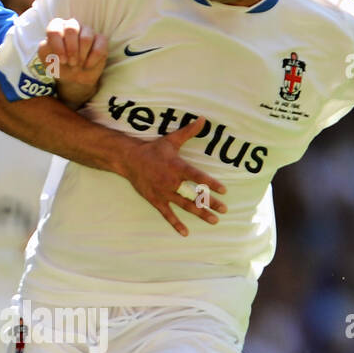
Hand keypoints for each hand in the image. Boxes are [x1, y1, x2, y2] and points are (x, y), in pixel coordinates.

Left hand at [38, 17, 107, 108]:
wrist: (73, 78)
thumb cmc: (59, 65)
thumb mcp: (46, 58)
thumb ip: (43, 49)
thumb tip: (49, 43)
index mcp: (57, 27)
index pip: (54, 29)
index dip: (58, 46)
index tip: (62, 60)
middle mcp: (72, 26)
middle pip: (71, 28)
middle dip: (71, 50)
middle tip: (71, 63)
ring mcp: (87, 31)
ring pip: (86, 38)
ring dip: (82, 56)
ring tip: (79, 64)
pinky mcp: (100, 40)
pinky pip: (99, 46)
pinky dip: (92, 59)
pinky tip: (87, 65)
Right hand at [118, 116, 227, 234]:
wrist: (129, 160)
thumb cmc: (153, 150)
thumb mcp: (171, 140)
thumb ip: (188, 132)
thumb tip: (203, 119)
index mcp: (177, 166)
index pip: (197, 176)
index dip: (210, 183)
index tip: (223, 190)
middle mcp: (171, 181)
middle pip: (193, 194)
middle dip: (210, 203)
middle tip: (224, 209)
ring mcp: (163, 192)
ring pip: (184, 205)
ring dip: (200, 213)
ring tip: (214, 220)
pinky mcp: (155, 200)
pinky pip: (167, 214)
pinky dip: (176, 224)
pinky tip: (186, 232)